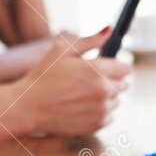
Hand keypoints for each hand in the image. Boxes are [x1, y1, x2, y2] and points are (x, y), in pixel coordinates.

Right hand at [11, 28, 130, 136]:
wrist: (28, 107)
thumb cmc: (42, 77)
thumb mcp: (62, 50)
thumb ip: (90, 40)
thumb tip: (109, 29)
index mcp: (97, 70)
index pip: (126, 68)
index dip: (117, 66)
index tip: (107, 67)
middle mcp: (103, 91)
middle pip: (123, 85)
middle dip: (111, 81)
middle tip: (89, 81)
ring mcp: (100, 110)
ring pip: (116, 102)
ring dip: (105, 98)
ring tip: (82, 95)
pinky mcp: (95, 125)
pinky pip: (108, 117)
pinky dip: (99, 113)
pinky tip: (81, 108)